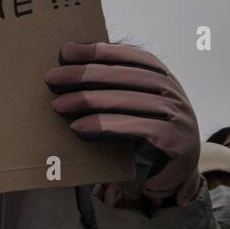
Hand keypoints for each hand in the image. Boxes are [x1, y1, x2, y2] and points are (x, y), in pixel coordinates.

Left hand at [45, 42, 201, 204]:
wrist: (172, 177)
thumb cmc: (141, 137)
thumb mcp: (129, 106)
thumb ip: (109, 87)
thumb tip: (66, 64)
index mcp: (162, 77)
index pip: (130, 56)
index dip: (97, 51)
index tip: (65, 52)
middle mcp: (173, 92)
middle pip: (126, 76)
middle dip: (84, 74)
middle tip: (51, 78)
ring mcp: (178, 116)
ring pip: (129, 101)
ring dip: (89, 100)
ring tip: (58, 105)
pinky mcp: (176, 141)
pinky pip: (137, 129)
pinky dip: (105, 126)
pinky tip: (78, 127)